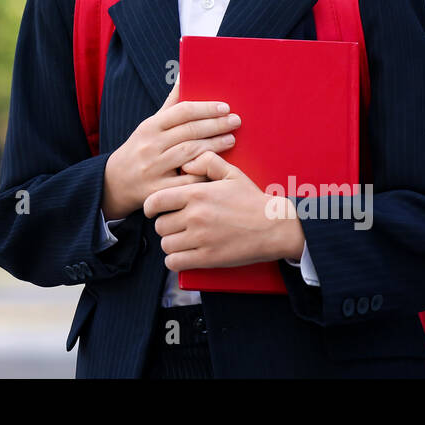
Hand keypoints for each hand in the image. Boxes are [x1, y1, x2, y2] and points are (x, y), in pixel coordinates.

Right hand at [100, 78, 241, 219]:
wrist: (115, 182)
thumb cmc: (140, 148)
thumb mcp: (149, 125)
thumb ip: (170, 105)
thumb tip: (183, 76)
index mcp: (150, 127)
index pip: (181, 112)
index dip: (205, 108)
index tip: (224, 107)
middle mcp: (151, 146)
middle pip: (189, 132)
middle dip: (215, 125)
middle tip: (235, 121)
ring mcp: (154, 169)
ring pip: (190, 153)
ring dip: (214, 145)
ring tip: (231, 139)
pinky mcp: (158, 190)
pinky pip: (187, 181)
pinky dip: (203, 172)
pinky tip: (217, 166)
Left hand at [144, 151, 304, 270]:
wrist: (274, 227)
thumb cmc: (252, 200)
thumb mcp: (231, 173)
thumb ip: (206, 162)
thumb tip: (186, 165)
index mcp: (197, 194)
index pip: (156, 201)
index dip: (149, 207)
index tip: (152, 210)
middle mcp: (195, 216)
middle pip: (159, 225)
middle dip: (164, 225)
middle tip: (175, 225)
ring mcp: (200, 239)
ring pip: (166, 244)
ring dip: (171, 243)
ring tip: (181, 239)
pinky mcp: (207, 258)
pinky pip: (175, 262)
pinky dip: (175, 260)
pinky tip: (184, 254)